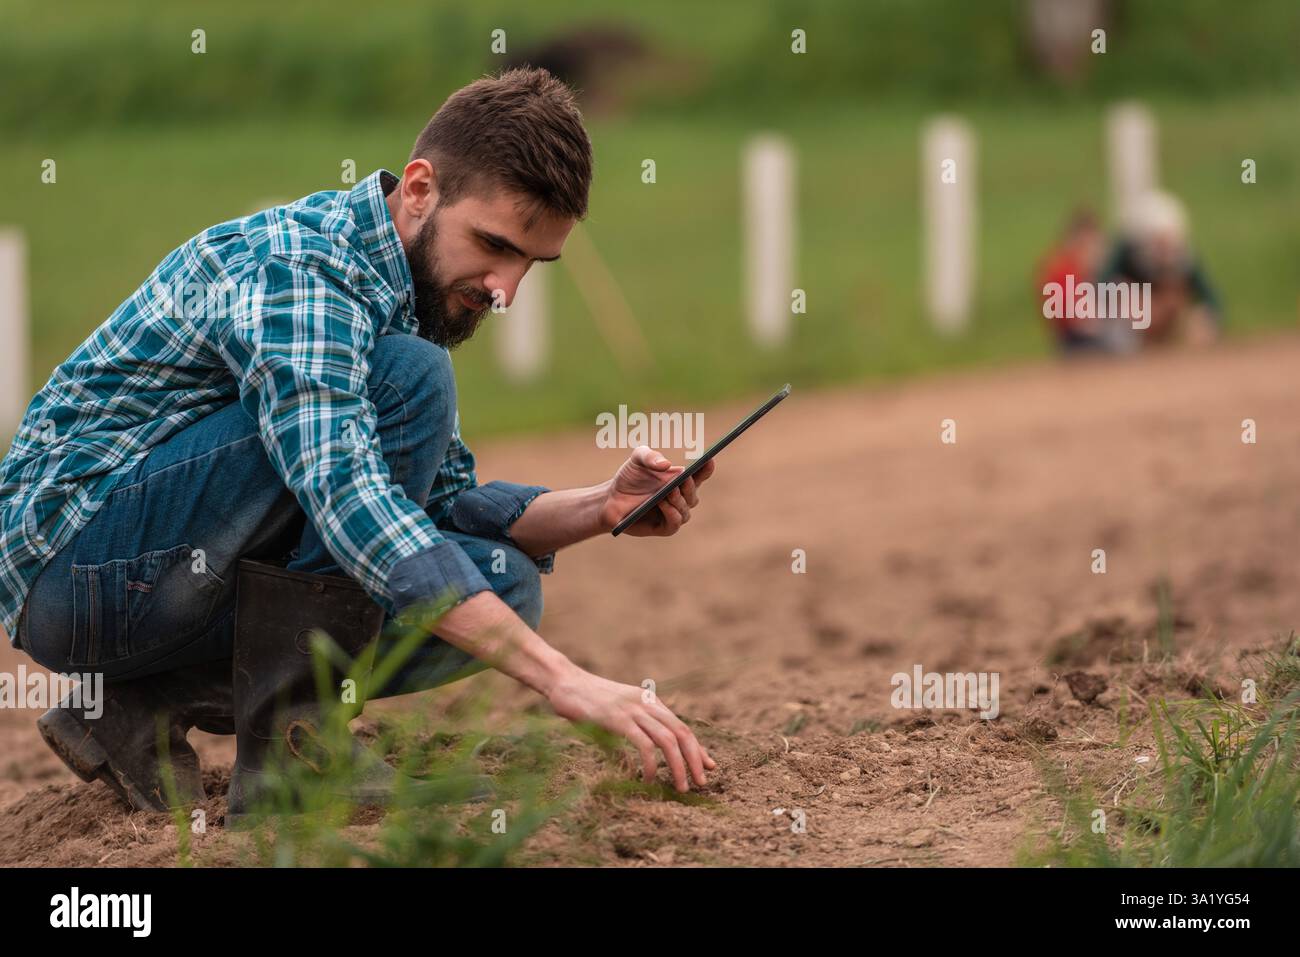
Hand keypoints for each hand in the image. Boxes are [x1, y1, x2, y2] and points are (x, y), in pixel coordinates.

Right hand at [546, 664, 716, 790]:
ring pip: (668, 740)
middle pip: (682, 733)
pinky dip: (650, 765)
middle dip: (695, 760)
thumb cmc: (587, 700)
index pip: (681, 727)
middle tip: (701, 783)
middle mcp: (646, 703)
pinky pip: (643, 745)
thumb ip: (634, 726)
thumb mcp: (618, 711)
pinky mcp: (618, 719)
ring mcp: (633, 710)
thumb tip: (646, 753)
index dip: (697, 748)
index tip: (708, 766)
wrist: (564, 681)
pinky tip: (647, 780)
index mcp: (649, 701)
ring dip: (679, 767)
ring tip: (681, 788)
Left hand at [599, 445, 715, 535]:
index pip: (700, 475)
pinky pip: (674, 523)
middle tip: (683, 477)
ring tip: (670, 490)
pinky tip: (662, 502)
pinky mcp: (663, 528)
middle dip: (689, 485)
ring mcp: (674, 514)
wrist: (611, 498)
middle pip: (693, 493)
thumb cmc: (629, 478)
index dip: (706, 468)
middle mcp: (681, 498)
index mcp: (680, 480)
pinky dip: (671, 513)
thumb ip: (650, 456)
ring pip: (686, 510)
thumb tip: (666, 465)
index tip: (709, 459)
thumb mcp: (637, 459)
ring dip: (679, 500)